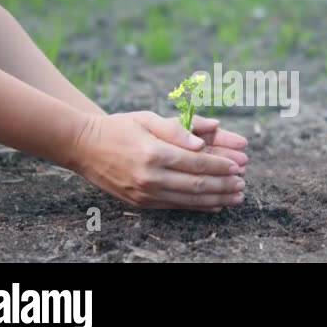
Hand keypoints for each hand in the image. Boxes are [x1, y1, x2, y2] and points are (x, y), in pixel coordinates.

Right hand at [71, 112, 245, 212]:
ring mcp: (145, 193)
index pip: (197, 162)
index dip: (220, 165)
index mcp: (154, 153)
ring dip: (217, 199)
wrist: (83, 147)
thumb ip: (177, 129)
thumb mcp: (147, 119)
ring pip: (189, 200)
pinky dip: (198, 207)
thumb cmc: (119, 127)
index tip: (238, 165)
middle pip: (197, 185)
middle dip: (224, 185)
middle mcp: (150, 177)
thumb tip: (202, 141)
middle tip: (243, 184)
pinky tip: (215, 205)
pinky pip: (176, 207)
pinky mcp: (141, 203)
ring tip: (236, 197)